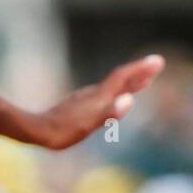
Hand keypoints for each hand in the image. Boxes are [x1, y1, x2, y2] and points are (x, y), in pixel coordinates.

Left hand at [27, 54, 164, 148]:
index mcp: (99, 97)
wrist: (35, 130)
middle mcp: (94, 94)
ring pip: (113, 86)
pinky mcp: (81, 106)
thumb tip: (130, 100)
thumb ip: (109, 113)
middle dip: (140, 72)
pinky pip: (106, 94)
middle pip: (120, 79)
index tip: (158, 60)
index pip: (123, 78)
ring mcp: (87, 99)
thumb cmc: (62, 131)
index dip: (141, 69)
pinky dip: (118, 91)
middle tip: (157, 64)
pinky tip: (114, 97)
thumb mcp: (87, 125)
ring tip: (143, 80)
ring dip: (130, 81)